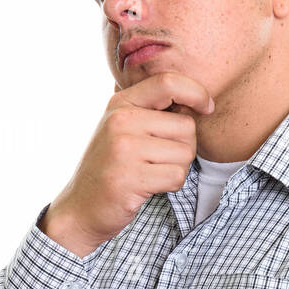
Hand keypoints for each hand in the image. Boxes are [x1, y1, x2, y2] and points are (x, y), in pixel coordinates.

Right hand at [41, 71, 214, 256]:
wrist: (82, 206)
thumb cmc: (114, 166)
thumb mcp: (125, 128)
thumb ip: (154, 112)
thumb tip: (200, 102)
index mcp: (121, 103)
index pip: (169, 82)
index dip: (197, 93)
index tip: (207, 107)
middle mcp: (120, 120)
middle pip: (187, 126)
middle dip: (185, 147)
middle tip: (159, 160)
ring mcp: (123, 148)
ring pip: (185, 153)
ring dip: (177, 169)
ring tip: (151, 173)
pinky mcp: (129, 177)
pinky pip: (176, 176)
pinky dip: (171, 185)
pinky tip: (149, 186)